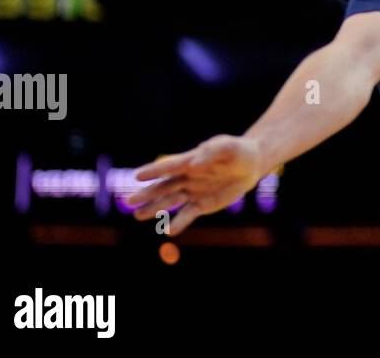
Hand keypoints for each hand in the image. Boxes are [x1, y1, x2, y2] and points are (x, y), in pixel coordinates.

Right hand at [127, 134, 265, 235]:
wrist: (250, 165)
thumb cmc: (237, 151)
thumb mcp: (228, 147)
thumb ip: (211, 152)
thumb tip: (193, 164)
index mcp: (190, 160)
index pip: (169, 166)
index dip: (155, 171)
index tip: (138, 175)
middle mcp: (186, 177)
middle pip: (163, 186)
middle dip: (147, 194)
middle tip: (129, 201)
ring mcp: (192, 191)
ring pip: (170, 201)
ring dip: (155, 209)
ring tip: (138, 216)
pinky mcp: (201, 204)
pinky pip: (187, 214)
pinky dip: (179, 223)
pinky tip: (169, 232)